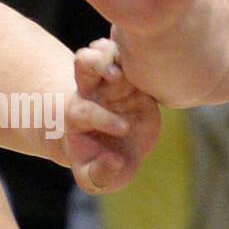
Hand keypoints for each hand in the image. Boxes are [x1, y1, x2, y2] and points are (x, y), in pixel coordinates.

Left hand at [64, 39, 160, 193]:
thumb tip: (113, 162)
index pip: (86, 110)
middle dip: (96, 64)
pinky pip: (127, 53)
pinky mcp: (133, 76)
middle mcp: (92, 92)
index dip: (103, 118)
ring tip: (132, 64)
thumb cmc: (100, 164)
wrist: (113, 150)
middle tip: (115, 76)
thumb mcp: (94, 179)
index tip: (124, 130)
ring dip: (117, 53)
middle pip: (83, 64)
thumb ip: (99, 176)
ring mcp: (111, 80)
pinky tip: (148, 58)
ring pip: (104, 51)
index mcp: (80, 116)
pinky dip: (134, 50)